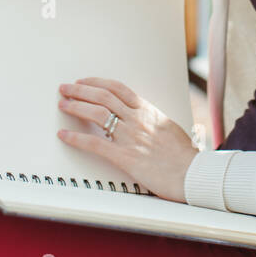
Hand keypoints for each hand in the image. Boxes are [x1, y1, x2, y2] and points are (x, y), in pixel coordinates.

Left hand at [56, 77, 197, 203]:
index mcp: (148, 111)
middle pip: (103, 96)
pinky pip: (94, 143)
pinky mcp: (124, 157)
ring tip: (63, 104)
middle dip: (80, 90)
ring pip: (97, 113)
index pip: (118, 88)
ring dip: (76, 106)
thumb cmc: (185, 156)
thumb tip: (145, 118)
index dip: (97, 83)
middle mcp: (137, 120)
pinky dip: (76, 138)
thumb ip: (153, 121)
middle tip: (66, 88)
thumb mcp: (169, 129)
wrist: (192, 174)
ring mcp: (130, 137)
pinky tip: (64, 135)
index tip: (84, 81)